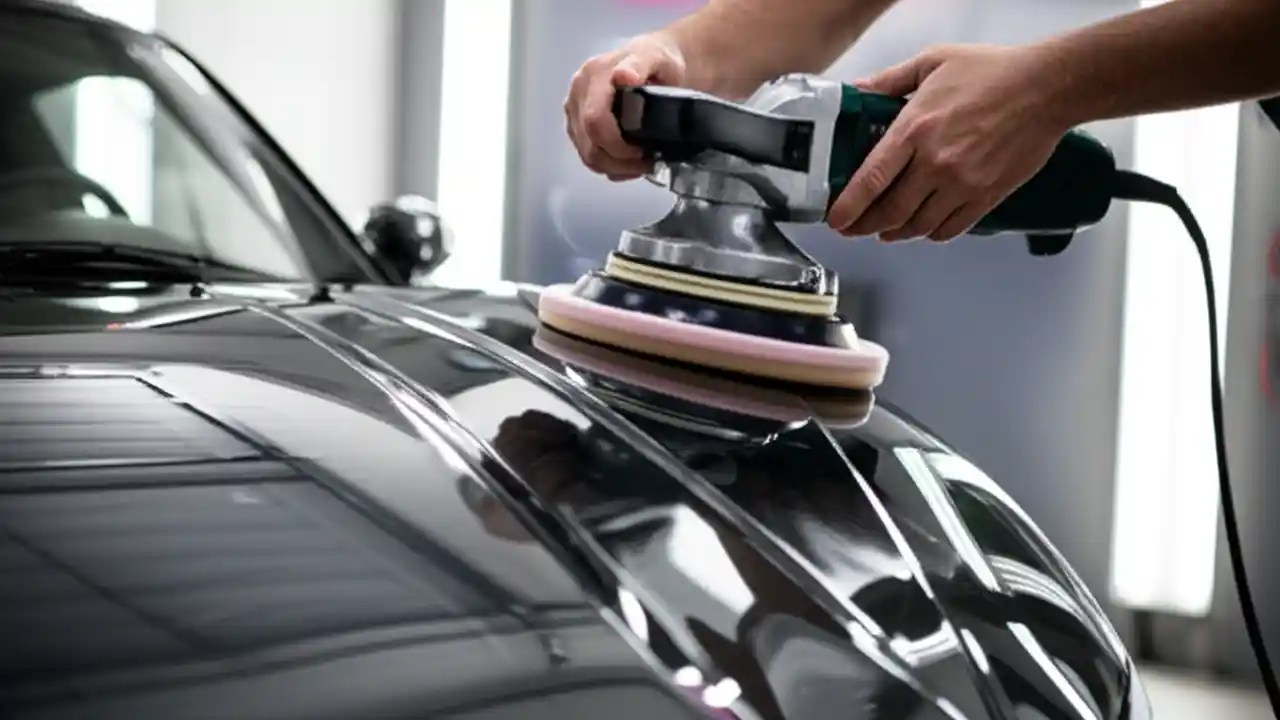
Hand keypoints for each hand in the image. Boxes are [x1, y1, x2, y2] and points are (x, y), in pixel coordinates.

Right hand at [565, 34, 686, 180]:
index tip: (643, 152)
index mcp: (593, 76)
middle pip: (590, 145)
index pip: (594, 121)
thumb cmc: (658, 60)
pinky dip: (610, 165)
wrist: (652, 60)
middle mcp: (578, 93)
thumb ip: (640, 64)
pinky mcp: (577, 125)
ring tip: (640, 165)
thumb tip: (623, 76)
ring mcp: (574, 110)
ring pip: (588, 155)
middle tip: (647, 163)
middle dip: (619, 162)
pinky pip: (588, 155)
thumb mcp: (657, 57)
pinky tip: (629, 162)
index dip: (618, 145)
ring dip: (615, 168)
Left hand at [827, 43, 1070, 241]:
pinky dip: (931, 233)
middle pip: (889, 212)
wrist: (1047, 87)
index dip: (847, 207)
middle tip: (853, 228)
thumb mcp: (932, 62)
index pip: (870, 181)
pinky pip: (950, 229)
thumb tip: (857, 92)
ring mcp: (962, 184)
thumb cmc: (993, 71)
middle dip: (864, 226)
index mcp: (915, 129)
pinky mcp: (987, 196)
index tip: (835, 219)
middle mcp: (936, 163)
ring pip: (917, 226)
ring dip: (895, 232)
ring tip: (885, 230)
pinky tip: (924, 226)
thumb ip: (889, 81)